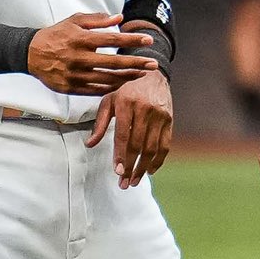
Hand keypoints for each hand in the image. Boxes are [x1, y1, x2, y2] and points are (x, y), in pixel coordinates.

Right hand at [27, 12, 157, 94]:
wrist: (30, 53)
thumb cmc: (55, 35)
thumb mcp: (74, 21)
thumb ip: (97, 20)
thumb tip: (119, 17)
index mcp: (81, 38)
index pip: (112, 39)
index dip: (132, 39)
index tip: (148, 40)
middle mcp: (79, 57)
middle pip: (114, 62)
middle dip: (137, 63)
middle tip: (153, 64)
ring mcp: (75, 75)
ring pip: (107, 79)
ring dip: (127, 77)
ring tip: (141, 74)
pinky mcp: (71, 87)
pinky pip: (96, 90)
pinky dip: (111, 87)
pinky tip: (122, 83)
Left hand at [85, 69, 172, 188]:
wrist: (152, 74)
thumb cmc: (126, 89)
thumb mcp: (109, 101)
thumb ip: (100, 123)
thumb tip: (89, 144)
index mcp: (126, 103)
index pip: (123, 135)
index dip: (121, 155)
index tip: (117, 171)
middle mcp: (145, 109)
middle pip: (138, 145)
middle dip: (131, 166)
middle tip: (124, 183)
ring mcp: (159, 115)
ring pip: (152, 148)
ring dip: (144, 168)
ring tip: (135, 181)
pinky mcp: (170, 120)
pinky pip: (165, 144)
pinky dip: (159, 160)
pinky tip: (150, 170)